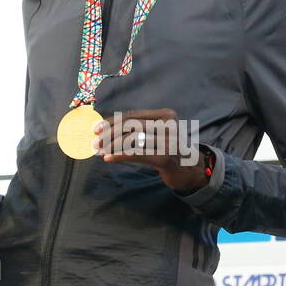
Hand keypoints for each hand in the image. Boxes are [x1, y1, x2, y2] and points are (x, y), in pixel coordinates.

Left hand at [93, 108, 207, 192]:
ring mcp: (169, 142)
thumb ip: (138, 128)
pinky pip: (136, 154)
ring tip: (100, 151)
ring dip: (111, 145)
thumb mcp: (157, 134)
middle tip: (95, 142)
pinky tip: (108, 158)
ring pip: (132, 140)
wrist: (191, 170)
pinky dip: (119, 156)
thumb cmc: (168, 150)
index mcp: (166, 115)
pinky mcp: (165, 158)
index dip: (112, 121)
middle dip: (109, 133)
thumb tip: (106, 128)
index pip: (132, 115)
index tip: (96, 128)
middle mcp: (169, 125)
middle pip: (131, 126)